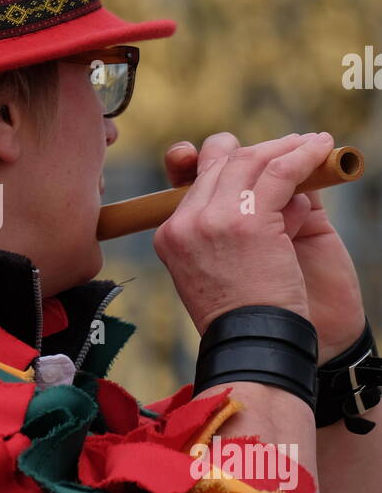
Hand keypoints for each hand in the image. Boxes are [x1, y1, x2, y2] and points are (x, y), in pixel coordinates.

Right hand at [154, 131, 334, 338]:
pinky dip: (304, 156)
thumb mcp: (226, 267)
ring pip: (250, 160)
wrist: (257, 346)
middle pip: (219, 162)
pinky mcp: (249, 219)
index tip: (251, 158)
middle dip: (258, 151)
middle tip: (289, 149)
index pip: (193, 180)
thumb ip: (235, 228)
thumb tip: (279, 185)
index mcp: (171, 236)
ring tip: (311, 146)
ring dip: (285, 148)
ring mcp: (213, 219)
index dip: (223, 161)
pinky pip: (280, 171)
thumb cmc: (249, 316)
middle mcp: (184, 223)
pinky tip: (321, 148)